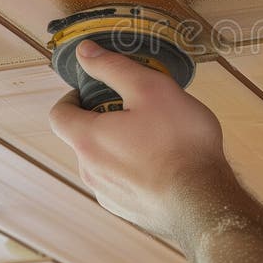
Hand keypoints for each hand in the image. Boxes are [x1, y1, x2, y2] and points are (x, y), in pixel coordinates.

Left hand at [48, 40, 230, 240]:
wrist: (204, 200)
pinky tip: (165, 164)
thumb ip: (114, 68)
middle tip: (137, 109)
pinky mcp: (128, 210)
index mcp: (87, 139)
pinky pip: (122, 182)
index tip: (94, 92)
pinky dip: (134, 169)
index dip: (72, 98)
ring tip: (157, 137)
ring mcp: (108, 195)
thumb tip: (84, 51)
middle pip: (83, 138)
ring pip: (103, 162)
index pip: (58, 115)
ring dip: (119, 146)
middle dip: (102, 120)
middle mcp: (90, 171)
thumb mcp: (151, 89)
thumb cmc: (180, 141)